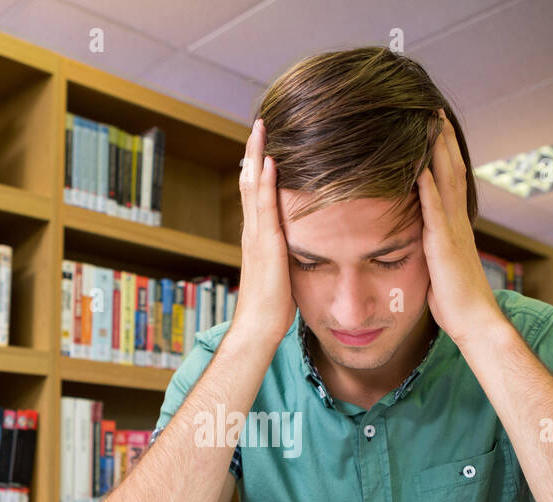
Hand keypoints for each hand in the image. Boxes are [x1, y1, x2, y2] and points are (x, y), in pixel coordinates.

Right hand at [234, 118, 296, 344]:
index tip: (265, 144)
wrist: (258, 327)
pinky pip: (264, 207)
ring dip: (256, 156)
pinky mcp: (265, 245)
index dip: (258, 167)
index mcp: (258, 237)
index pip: (256, 193)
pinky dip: (265, 182)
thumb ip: (288, 254)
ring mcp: (256, 236)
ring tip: (261, 129)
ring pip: (252, 187)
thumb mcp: (283, 273)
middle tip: (259, 123)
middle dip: (253, 152)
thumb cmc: (273, 307)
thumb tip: (302, 245)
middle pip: (249, 181)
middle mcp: (252, 231)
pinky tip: (269, 161)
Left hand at [416, 109, 506, 343]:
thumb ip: (434, 242)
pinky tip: (419, 170)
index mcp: (455, 223)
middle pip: (451, 169)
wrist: (474, 321)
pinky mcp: (444, 247)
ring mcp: (452, 231)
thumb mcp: (441, 262)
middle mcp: (457, 221)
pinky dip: (428, 190)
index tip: (433, 123)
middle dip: (441, 138)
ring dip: (437, 153)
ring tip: (428, 124)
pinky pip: (436, 213)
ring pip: (446, 182)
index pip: (450, 176)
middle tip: (432, 108)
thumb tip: (423, 232)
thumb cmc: (455, 298)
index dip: (442, 149)